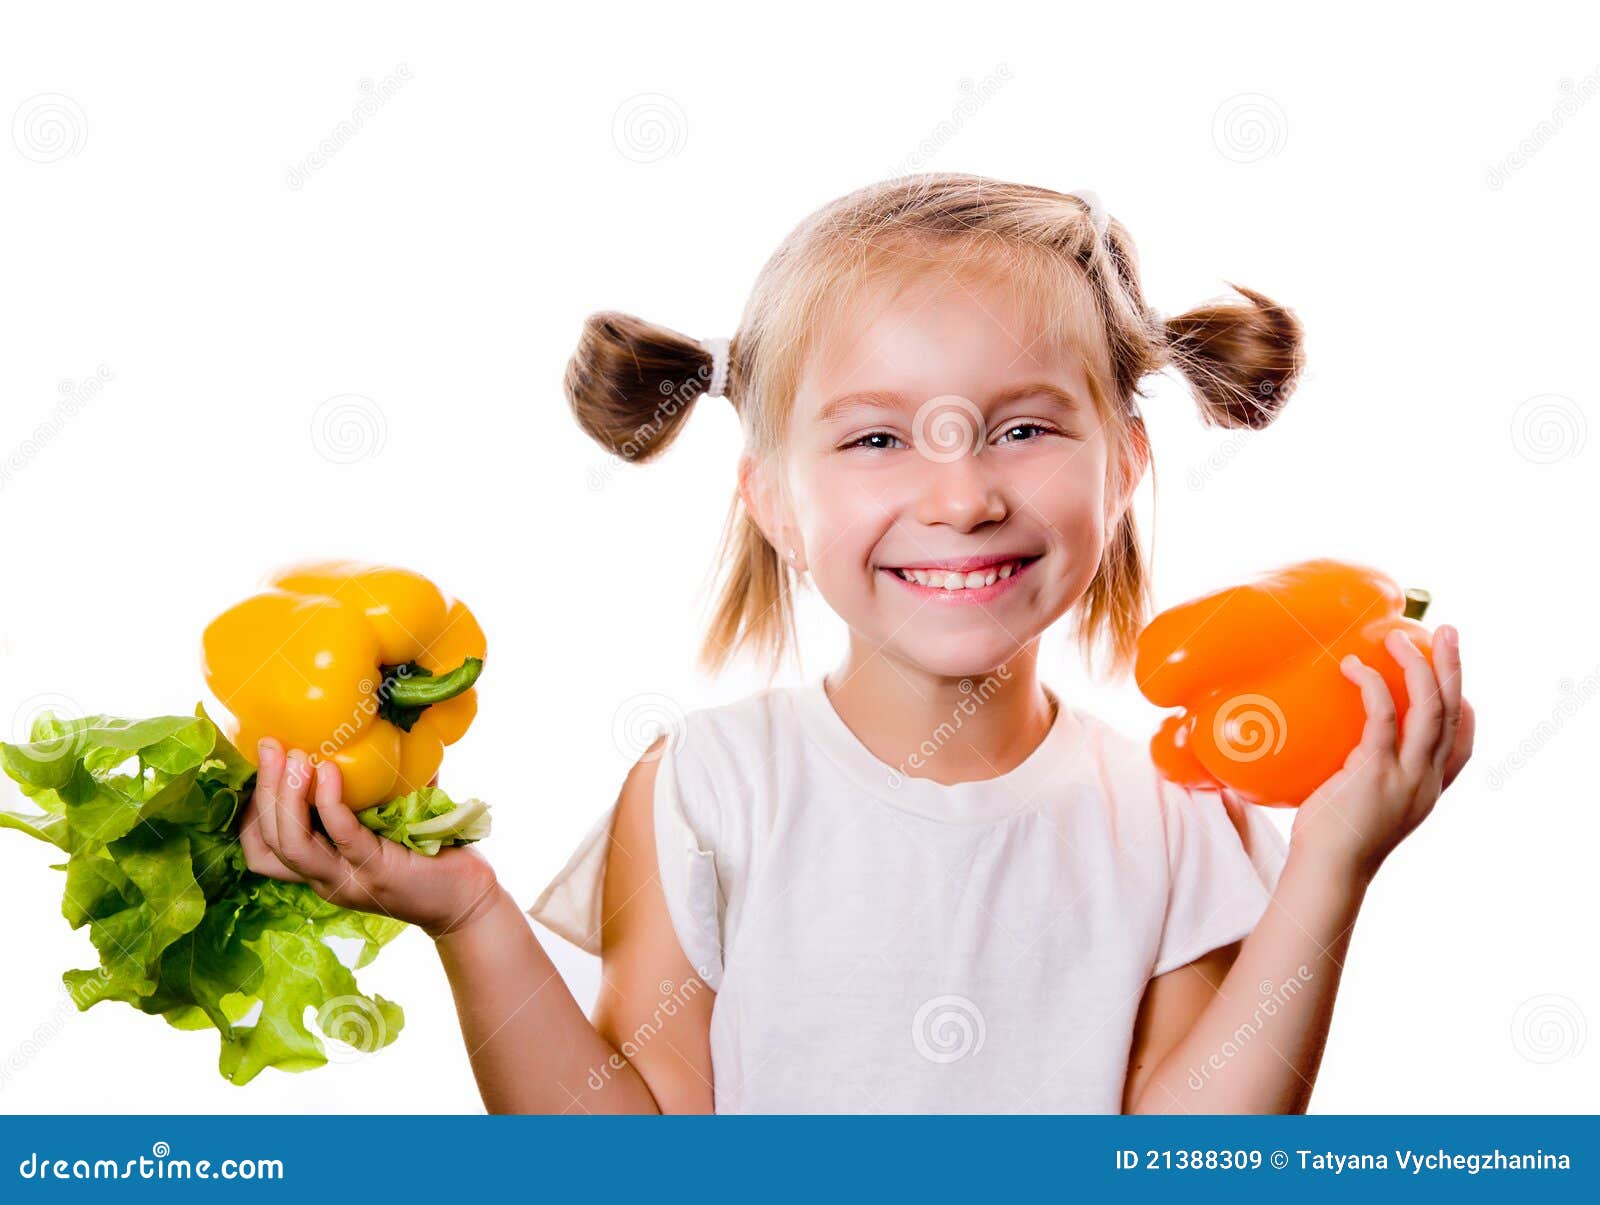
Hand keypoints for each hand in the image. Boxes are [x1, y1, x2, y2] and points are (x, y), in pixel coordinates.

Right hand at [238, 738, 504, 939]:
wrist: (468, 901)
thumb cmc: (430, 857)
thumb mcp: (387, 824)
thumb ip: (370, 790)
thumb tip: (372, 730)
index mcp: (321, 868)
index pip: (261, 851)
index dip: (250, 812)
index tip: (260, 770)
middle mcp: (326, 879)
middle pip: (269, 842)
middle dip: (264, 790)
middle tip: (270, 746)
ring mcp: (348, 878)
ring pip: (292, 844)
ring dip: (286, 796)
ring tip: (295, 756)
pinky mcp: (377, 870)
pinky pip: (342, 835)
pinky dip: (330, 802)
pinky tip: (329, 771)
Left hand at [1287, 624, 1473, 884]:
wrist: (1327, 872)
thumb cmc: (1332, 841)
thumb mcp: (1361, 806)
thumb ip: (1363, 778)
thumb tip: (1333, 754)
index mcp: (1426, 791)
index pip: (1461, 747)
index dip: (1466, 712)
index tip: (1458, 685)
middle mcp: (1425, 781)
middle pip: (1454, 714)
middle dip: (1453, 669)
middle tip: (1447, 632)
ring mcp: (1406, 776)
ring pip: (1430, 709)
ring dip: (1420, 667)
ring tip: (1399, 638)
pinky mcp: (1376, 771)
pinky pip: (1382, 717)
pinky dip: (1374, 686)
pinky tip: (1355, 667)